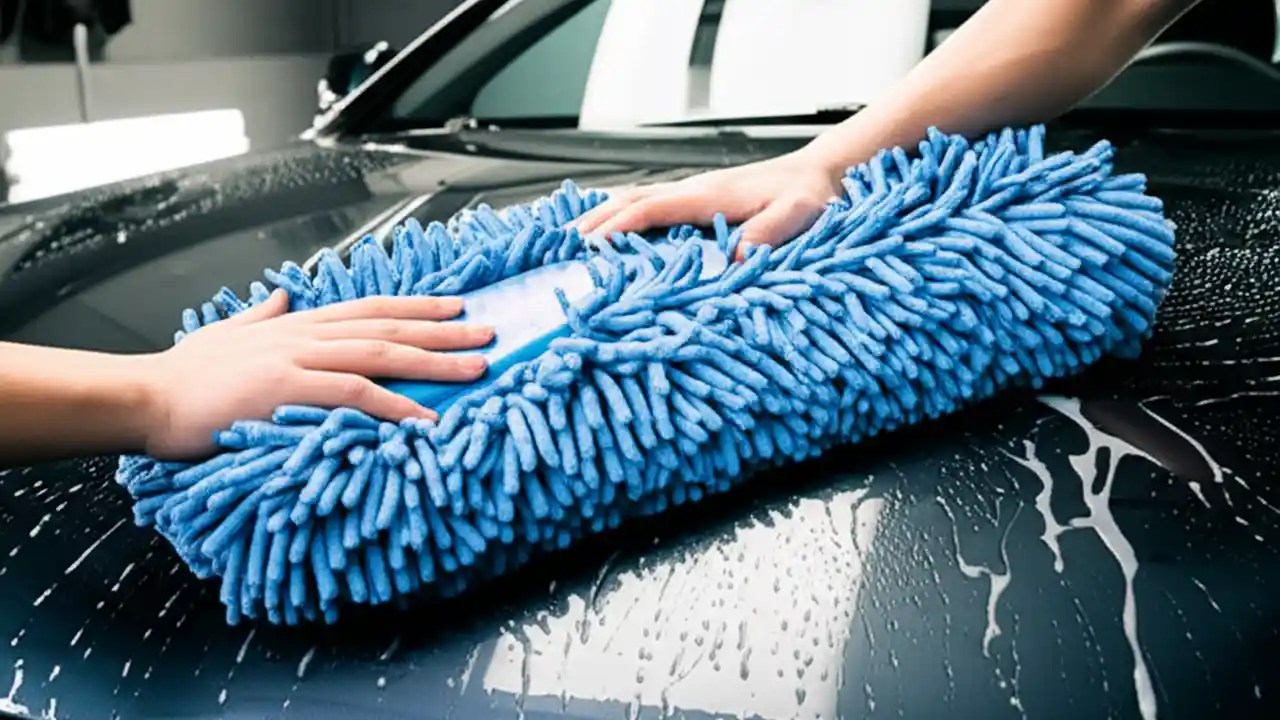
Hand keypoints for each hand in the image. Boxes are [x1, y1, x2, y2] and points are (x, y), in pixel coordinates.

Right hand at [139, 290, 492, 458]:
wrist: (147, 398)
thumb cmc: (185, 376)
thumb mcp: (226, 334)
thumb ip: (258, 316)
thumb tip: (277, 297)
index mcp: (295, 324)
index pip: (369, 308)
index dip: (416, 307)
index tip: (456, 308)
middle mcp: (303, 332)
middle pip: (388, 325)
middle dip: (444, 330)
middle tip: (488, 333)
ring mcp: (296, 358)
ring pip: (381, 353)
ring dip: (435, 362)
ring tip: (478, 369)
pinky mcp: (286, 389)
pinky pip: (354, 395)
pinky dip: (396, 406)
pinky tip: (428, 418)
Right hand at [572, 149, 843, 259]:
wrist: (821, 173)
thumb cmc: (810, 196)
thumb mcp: (796, 217)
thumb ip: (765, 235)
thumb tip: (734, 260)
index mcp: (708, 196)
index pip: (650, 209)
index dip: (617, 227)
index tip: (589, 244)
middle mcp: (694, 190)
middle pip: (631, 201)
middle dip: (595, 220)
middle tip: (563, 243)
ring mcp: (694, 193)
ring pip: (636, 199)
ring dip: (603, 215)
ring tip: (573, 235)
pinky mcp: (700, 199)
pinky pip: (651, 203)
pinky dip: (623, 211)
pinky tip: (612, 223)